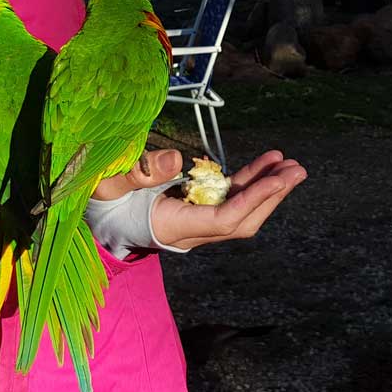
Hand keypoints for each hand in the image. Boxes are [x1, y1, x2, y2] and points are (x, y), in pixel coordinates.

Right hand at [94, 148, 307, 249]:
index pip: (223, 220)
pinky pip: (231, 198)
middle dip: (272, 197)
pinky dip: (250, 181)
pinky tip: (269, 162)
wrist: (94, 214)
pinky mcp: (198, 209)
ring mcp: (197, 221)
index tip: (277, 178)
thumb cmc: (99, 199)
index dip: (252, 200)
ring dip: (268, 188)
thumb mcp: (109, 183)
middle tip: (298, 170)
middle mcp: (192, 231)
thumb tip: (175, 160)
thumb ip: (138, 173)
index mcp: (173, 227)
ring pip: (242, 210)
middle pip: (242, 220)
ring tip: (292, 165)